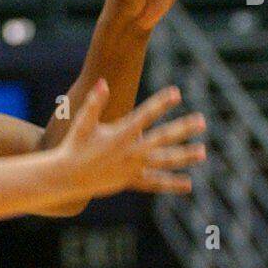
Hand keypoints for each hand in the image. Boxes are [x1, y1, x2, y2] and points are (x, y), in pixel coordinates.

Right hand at [58, 80, 206, 199]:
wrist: (66, 177)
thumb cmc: (74, 146)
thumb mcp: (83, 123)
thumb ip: (94, 102)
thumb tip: (103, 82)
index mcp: (120, 134)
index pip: (145, 115)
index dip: (161, 103)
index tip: (176, 93)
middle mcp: (130, 151)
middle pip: (162, 138)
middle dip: (182, 129)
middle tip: (201, 121)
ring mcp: (132, 167)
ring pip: (163, 161)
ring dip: (184, 156)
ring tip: (202, 152)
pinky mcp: (130, 181)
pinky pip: (154, 183)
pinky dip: (171, 184)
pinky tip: (188, 184)